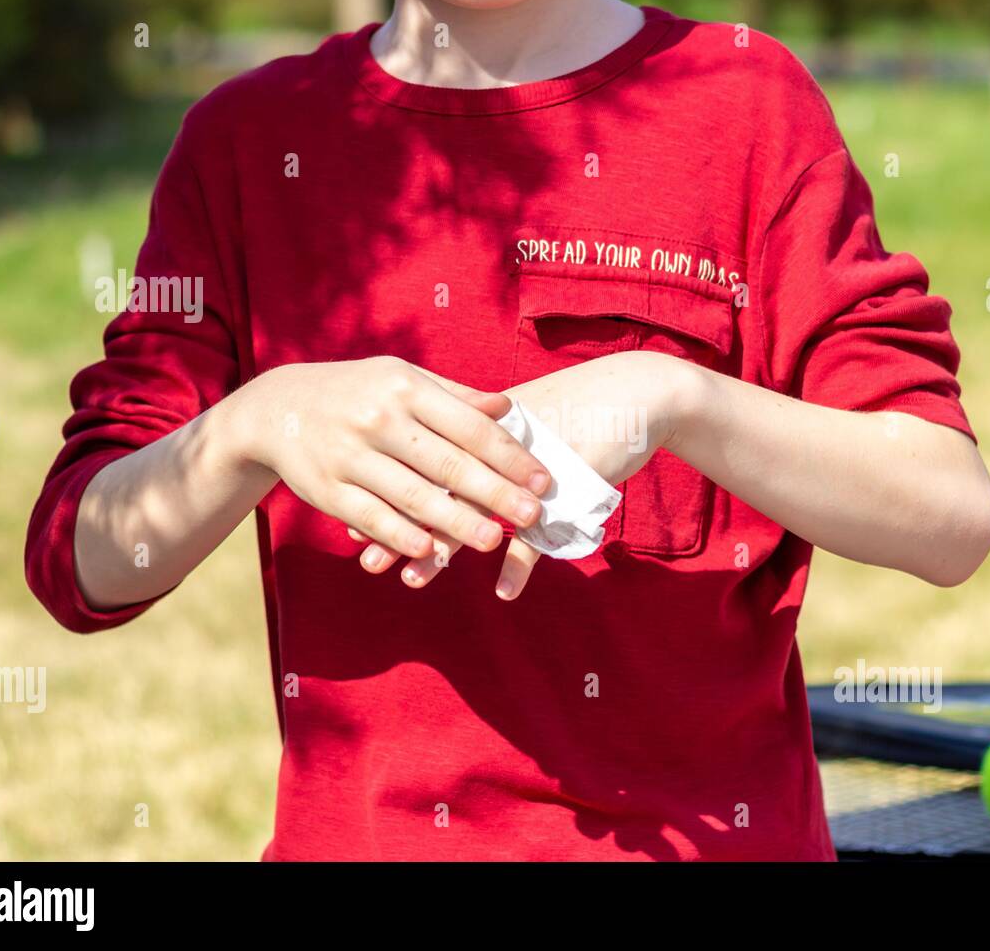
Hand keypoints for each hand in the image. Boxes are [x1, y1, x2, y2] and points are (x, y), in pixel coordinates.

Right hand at [235, 356, 550, 563]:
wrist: (277, 409)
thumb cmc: (358, 392)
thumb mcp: (402, 379)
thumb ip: (455, 396)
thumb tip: (507, 409)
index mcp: (405, 388)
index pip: (469, 427)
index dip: (510, 456)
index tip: (542, 479)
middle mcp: (379, 420)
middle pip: (448, 463)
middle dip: (495, 492)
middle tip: (533, 514)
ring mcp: (351, 456)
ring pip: (413, 495)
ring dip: (456, 522)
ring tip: (492, 541)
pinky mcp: (328, 490)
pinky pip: (373, 518)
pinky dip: (403, 537)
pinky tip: (432, 551)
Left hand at [371, 351, 697, 596]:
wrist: (636, 395)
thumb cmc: (576, 410)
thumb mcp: (524, 422)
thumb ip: (482, 440)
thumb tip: (441, 461)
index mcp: (480, 424)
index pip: (422, 462)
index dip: (389, 491)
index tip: (353, 518)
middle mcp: (496, 446)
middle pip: (436, 490)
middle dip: (398, 525)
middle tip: (365, 556)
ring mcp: (528, 471)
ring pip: (476, 514)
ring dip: (443, 550)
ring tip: (412, 581)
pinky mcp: (566, 489)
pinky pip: (540, 534)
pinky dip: (522, 564)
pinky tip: (505, 593)